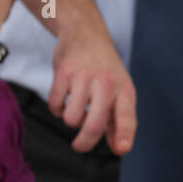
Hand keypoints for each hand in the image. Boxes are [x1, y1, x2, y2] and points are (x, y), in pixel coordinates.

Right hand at [48, 27, 136, 153]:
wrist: (84, 33)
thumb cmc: (104, 69)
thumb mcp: (119, 90)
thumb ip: (119, 120)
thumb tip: (119, 148)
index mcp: (124, 89)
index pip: (127, 116)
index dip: (124, 134)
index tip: (122, 149)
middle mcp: (107, 83)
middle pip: (95, 124)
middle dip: (84, 142)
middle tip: (79, 147)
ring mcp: (85, 77)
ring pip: (72, 118)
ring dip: (70, 119)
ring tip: (75, 107)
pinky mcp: (64, 72)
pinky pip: (55, 105)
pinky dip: (56, 108)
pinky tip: (64, 98)